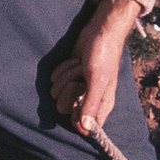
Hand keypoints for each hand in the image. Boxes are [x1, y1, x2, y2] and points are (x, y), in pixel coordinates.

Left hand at [51, 0, 140, 135]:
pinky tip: (75, 60)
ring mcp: (77, 87)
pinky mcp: (68, 76)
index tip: (77, 104)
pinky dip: (63, 68)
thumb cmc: (104, 54)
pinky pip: (55, 79)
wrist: (100, 31)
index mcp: (101, 104)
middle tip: (80, 78)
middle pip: (65, 108)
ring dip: (67, 75)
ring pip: (57, 92)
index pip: (85, 127)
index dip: (77, 118)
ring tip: (81, 65)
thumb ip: (90, 104)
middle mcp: (88, 98)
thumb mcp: (98, 80)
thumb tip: (86, 129)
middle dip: (68, 89)